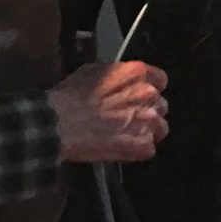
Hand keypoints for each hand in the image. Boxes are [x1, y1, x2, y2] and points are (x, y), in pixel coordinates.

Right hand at [49, 61, 169, 163]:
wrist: (60, 122)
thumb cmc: (71, 95)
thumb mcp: (94, 70)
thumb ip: (117, 75)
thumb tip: (120, 81)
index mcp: (139, 73)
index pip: (160, 80)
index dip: (148, 89)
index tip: (138, 97)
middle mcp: (149, 95)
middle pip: (160, 105)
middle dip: (147, 111)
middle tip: (127, 119)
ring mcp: (149, 121)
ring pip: (160, 128)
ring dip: (146, 131)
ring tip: (125, 136)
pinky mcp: (142, 146)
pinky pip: (148, 149)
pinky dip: (136, 151)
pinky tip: (120, 149)